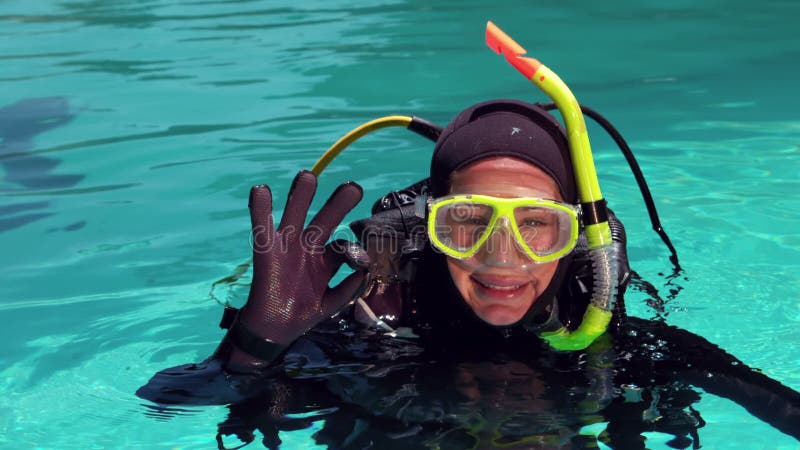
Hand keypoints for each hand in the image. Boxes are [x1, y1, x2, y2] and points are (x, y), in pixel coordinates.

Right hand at [238, 170, 364, 346]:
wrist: (273, 330)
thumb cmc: (303, 313)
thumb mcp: (330, 305)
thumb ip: (347, 290)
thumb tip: (364, 272)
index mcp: (326, 260)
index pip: (344, 246)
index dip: (354, 251)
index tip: (362, 261)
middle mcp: (309, 247)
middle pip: (325, 220)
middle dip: (339, 204)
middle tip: (354, 188)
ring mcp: (287, 247)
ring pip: (296, 215)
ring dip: (301, 196)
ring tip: (308, 176)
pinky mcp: (266, 253)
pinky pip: (262, 227)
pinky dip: (261, 209)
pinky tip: (261, 190)